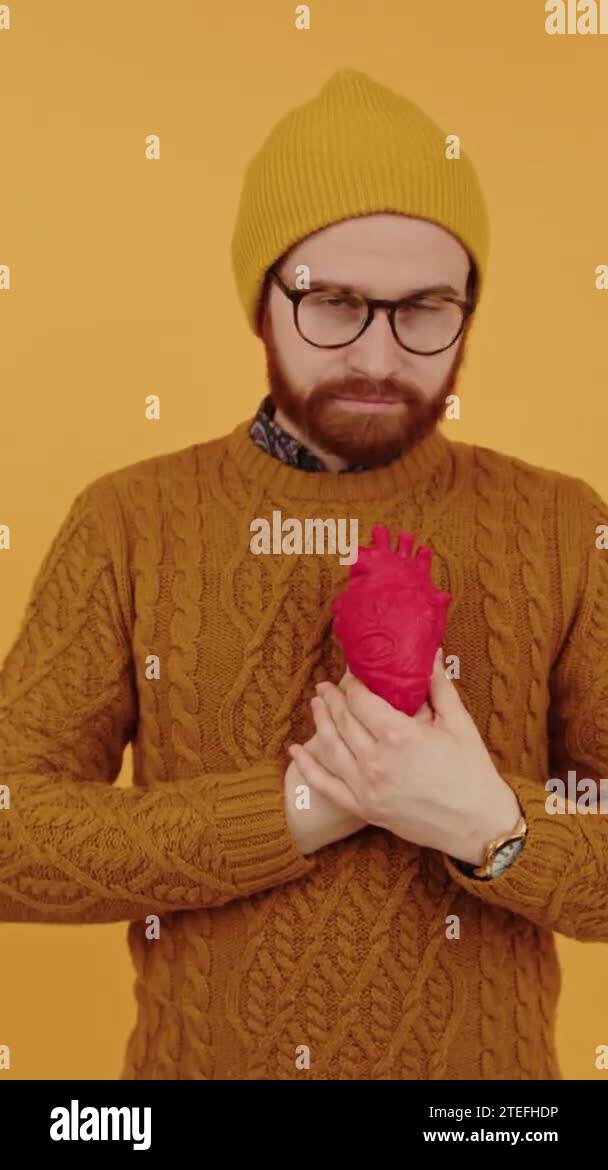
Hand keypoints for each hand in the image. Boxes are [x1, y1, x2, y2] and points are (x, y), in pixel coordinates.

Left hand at [287, 650, 520, 865]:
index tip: (350, 672)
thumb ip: (439, 686)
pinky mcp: (364, 808)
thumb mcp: (459, 722)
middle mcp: (376, 761)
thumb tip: (430, 652)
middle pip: (342, 721)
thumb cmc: (472, 772)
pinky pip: (326, 786)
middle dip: (332, 699)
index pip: (361, 700)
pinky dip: (307, 767)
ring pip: (330, 748)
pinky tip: (295, 751)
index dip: (352, 683)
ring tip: (315, 705)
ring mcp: (367, 787)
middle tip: (326, 686)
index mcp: (399, 736)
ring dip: (319, 723)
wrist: (478, 825)